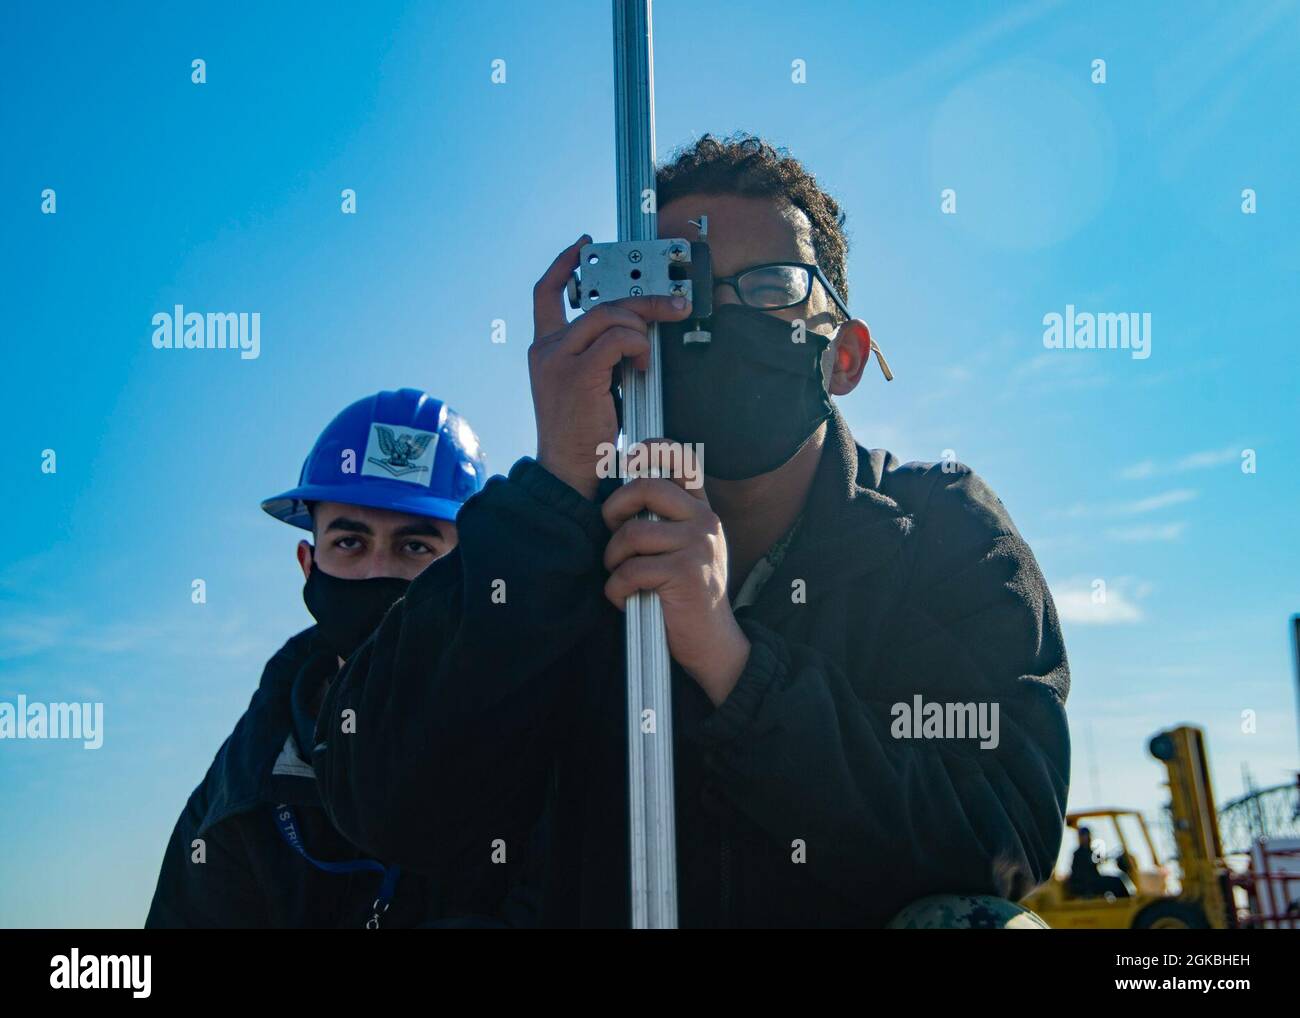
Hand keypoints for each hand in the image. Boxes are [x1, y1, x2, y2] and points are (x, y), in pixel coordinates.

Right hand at [530, 237, 692, 499]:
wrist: (568, 475)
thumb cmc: (584, 438)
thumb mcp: (586, 388)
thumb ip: (599, 357)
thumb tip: (636, 333)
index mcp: (544, 350)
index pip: (546, 293)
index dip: (564, 264)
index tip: (582, 246)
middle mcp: (546, 349)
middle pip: (598, 302)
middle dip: (643, 299)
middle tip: (673, 304)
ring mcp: (559, 359)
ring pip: (611, 316)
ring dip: (644, 329)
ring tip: (649, 355)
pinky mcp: (578, 373)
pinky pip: (620, 339)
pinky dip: (639, 348)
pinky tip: (641, 368)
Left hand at [602, 455, 750, 705]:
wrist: (714, 644)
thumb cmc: (687, 596)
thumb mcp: (686, 549)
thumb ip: (665, 520)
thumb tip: (620, 495)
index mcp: (701, 510)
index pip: (682, 459)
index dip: (651, 450)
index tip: (628, 460)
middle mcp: (704, 521)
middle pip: (645, 488)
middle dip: (613, 509)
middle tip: (611, 533)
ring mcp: (698, 545)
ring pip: (631, 534)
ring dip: (612, 560)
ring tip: (620, 576)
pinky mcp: (686, 573)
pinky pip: (630, 570)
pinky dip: (616, 590)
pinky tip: (625, 599)